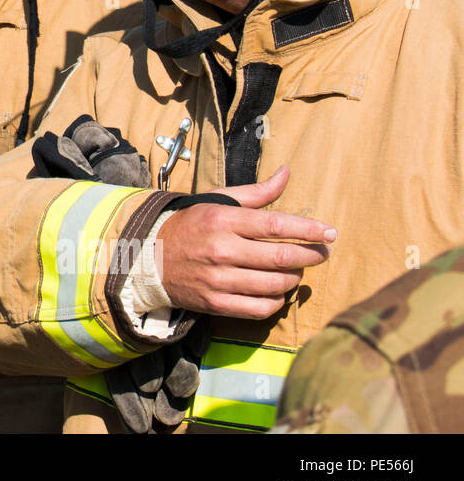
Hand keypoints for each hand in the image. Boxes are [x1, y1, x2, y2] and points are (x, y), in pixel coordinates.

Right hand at [156, 166, 335, 319]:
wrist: (150, 258)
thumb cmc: (191, 226)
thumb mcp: (218, 201)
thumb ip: (257, 192)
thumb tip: (287, 173)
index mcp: (222, 220)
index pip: (275, 225)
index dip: (308, 229)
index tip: (330, 232)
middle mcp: (221, 250)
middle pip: (281, 257)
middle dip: (311, 255)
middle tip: (323, 252)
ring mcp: (218, 280)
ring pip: (275, 284)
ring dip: (295, 278)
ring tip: (296, 269)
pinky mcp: (216, 303)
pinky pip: (260, 308)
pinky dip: (277, 300)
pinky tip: (278, 290)